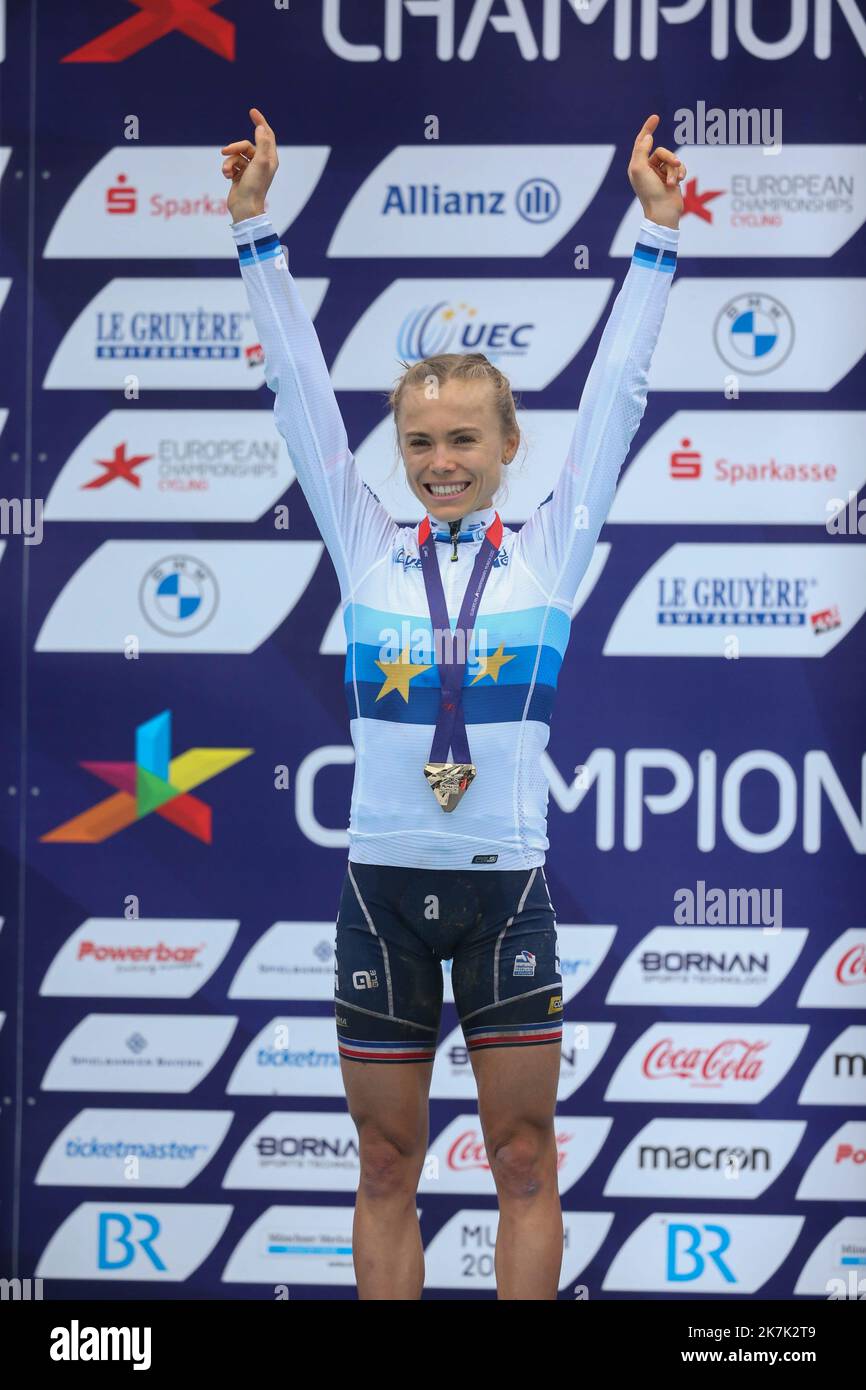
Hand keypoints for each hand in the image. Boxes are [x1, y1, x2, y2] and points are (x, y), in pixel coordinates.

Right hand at [221, 107, 278, 221]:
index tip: (252, 111)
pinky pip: (231, 164)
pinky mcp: (240, 176)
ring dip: (228, 161)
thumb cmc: (254, 186)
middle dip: (234, 147)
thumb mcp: (260, 162)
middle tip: (224, 151)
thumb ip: (262, 143)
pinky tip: (227, 177)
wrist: (244, 208)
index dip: (260, 122)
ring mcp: (250, 170)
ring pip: (236, 155)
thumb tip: (260, 127)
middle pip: (245, 145)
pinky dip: (227, 169)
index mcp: (270, 159)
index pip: (267, 135)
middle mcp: (261, 163)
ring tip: (227, 172)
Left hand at [627, 114, 685, 228]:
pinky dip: (681, 173)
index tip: (656, 117)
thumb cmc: (649, 192)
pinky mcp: (671, 179)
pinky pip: (679, 167)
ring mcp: (659, 174)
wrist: (663, 212)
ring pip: (672, 160)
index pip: (641, 142)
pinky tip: (679, 182)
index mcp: (637, 166)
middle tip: (675, 165)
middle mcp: (647, 169)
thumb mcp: (639, 169)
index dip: (648, 129)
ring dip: (674, 169)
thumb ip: (641, 151)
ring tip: (673, 182)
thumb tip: (647, 137)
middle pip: (662, 152)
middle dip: (670, 158)